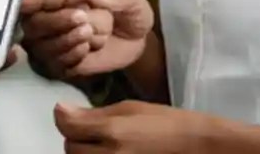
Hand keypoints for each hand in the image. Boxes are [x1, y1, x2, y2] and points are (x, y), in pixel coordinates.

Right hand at [21, 0, 152, 77]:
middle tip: (83, 21)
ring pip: (41, 47)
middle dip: (55, 22)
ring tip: (90, 35)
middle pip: (33, 24)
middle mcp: (54, 20)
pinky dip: (69, 58)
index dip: (30, 2)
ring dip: (65, 41)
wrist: (139, 40)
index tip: (25, 5)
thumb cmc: (130, 12)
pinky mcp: (64, 66)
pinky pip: (54, 66)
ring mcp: (56, 44)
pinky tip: (86, 51)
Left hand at [55, 100, 216, 152]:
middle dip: (77, 138)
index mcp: (113, 131)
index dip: (66, 118)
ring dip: (85, 153)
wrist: (199, 148)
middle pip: (70, 148)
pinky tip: (110, 152)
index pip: (66, 126)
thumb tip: (60, 110)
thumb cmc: (167, 123)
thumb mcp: (130, 108)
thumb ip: (93, 114)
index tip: (72, 114)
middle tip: (96, 132)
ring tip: (106, 145)